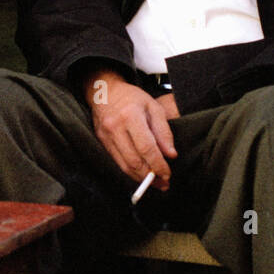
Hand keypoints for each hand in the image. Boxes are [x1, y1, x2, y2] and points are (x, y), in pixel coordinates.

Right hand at [84, 70, 178, 189]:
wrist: (104, 91)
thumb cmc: (132, 98)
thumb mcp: (154, 107)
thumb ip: (164, 131)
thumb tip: (171, 155)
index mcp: (130, 115)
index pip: (146, 148)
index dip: (158, 164)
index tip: (168, 174)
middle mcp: (115, 127)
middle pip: (134, 160)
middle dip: (151, 176)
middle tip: (164, 182)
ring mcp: (106, 135)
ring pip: (124, 166)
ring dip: (141, 178)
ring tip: (155, 182)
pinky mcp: (101, 142)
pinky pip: (117, 163)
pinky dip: (131, 171)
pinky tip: (141, 173)